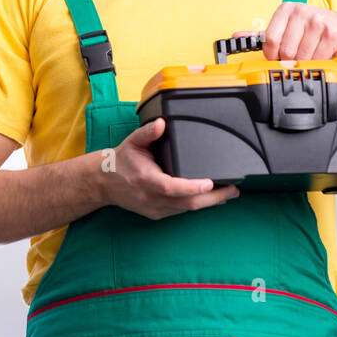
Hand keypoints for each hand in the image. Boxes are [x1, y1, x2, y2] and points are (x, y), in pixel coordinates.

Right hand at [96, 117, 239, 219]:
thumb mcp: (132, 142)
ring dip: (209, 203)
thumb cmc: (122, 161)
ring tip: (229, 194)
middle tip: (233, 190)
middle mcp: (151, 197)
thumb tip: (163, 122)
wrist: (104, 182)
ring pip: (186, 210)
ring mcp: (154, 209)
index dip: (192, 187)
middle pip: (186, 204)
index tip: (210, 183)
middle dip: (213, 199)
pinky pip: (181, 212)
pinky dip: (197, 205)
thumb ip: (148, 132)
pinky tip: (211, 199)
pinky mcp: (157, 214)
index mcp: (146, 179)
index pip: (171, 187)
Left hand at [235, 4, 336, 61]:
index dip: (272, 54)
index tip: (277, 57)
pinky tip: (321, 55)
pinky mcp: (331, 34)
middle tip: (296, 58)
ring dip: (304, 63)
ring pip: (300, 57)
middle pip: (285, 51)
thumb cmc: (314, 29)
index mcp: (286, 9)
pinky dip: (317, 64)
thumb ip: (262, 34)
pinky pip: (316, 60)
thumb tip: (237, 36)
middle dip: (289, 61)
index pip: (270, 39)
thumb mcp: (287, 27)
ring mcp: (318, 21)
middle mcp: (301, 11)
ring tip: (310, 54)